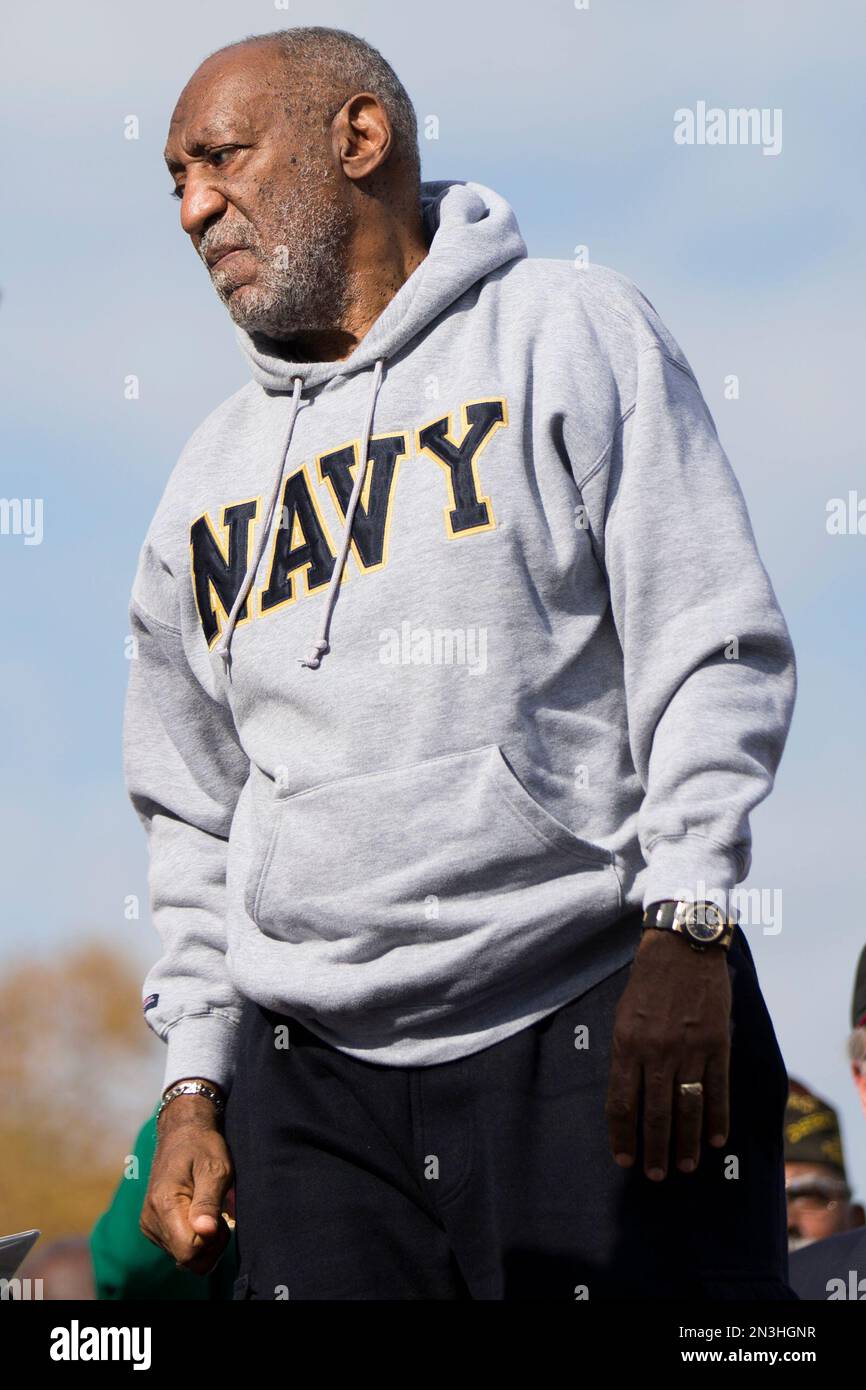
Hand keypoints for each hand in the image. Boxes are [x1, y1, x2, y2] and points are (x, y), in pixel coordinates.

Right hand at [140, 1087, 233, 1274]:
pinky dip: (193, 1238)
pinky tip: (199, 1215)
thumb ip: (209, 1202)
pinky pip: (177, 1248)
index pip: (189, 1251)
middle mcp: (150, 1219)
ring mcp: (149, 1225)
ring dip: (203, 1242)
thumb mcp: (215, 1168)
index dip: (212, 1241)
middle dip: (210, 1245)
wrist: (181, 1132)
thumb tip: (204, 1233)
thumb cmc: (203, 1147)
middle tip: (220, 1216)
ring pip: (183, 1257)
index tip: (222, 1218)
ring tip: (210, 1211)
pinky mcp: (152, 1227)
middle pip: (187, 1259)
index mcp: (164, 1204)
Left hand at [605, 930, 731, 1179]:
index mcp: (627, 1044)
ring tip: (683, 1167)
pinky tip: (714, 1140)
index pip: (621, 1102)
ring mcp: (690, 1049)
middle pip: (655, 1112)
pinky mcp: (717, 1044)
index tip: (623, 1158)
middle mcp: (657, 1051)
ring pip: (687, 1107)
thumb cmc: (647, 980)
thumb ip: (625, 1054)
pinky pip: (717, 1089)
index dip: (622, 1134)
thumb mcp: (623, 1014)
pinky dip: (717, 1118)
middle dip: (654, 1148)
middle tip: (655, 1175)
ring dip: (685, 1142)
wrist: (683, 946)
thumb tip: (628, 1096)